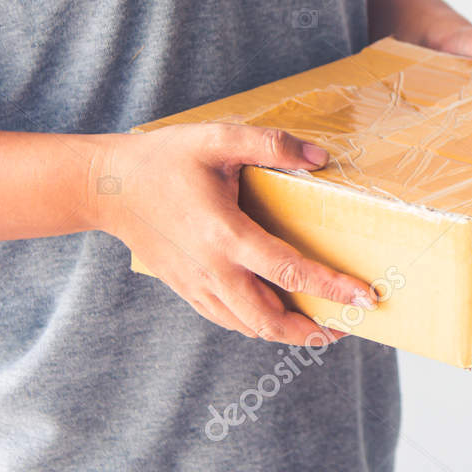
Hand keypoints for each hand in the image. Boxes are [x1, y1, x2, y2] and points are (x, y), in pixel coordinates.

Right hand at [89, 124, 382, 345]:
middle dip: (313, 329)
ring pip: (248, 326)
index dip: (333, 289)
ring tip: (318, 327)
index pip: (291, 272)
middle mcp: (213, 270)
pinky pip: (226, 319)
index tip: (366, 298)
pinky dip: (256, 324)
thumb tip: (320, 158)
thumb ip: (271, 145)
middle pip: (270, 319)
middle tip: (347, 326)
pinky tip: (274, 315)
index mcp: (226, 235)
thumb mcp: (217, 138)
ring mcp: (197, 284)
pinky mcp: (186, 288)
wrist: (105, 187)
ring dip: (286, 332)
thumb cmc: (163, 160)